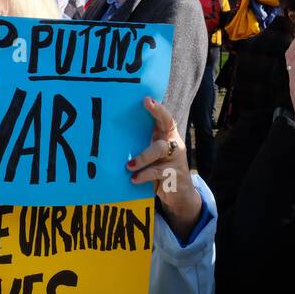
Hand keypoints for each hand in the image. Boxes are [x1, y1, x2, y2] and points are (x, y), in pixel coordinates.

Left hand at [128, 97, 201, 241]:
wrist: (180, 194)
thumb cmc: (161, 170)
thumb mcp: (154, 156)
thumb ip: (143, 145)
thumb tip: (115, 137)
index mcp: (168, 136)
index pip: (165, 118)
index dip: (157, 108)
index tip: (146, 99)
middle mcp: (174, 143)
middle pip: (167, 125)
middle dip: (156, 113)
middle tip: (144, 106)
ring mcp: (176, 158)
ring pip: (160, 149)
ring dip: (143, 157)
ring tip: (129, 165)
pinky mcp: (175, 175)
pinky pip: (157, 172)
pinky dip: (143, 175)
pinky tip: (133, 179)